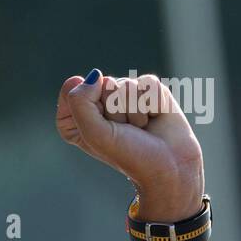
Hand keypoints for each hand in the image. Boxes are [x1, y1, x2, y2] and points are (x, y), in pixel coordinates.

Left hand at [56, 70, 204, 218]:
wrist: (169, 165)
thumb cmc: (129, 155)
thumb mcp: (95, 134)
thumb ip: (81, 102)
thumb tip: (96, 74)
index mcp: (78, 120)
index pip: (72, 92)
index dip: (88, 110)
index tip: (100, 131)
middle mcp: (100, 105)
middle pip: (103, 86)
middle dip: (116, 111)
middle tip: (126, 132)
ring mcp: (125, 96)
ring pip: (126, 84)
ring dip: (136, 111)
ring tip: (141, 128)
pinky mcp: (148, 90)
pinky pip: (148, 83)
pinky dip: (153, 103)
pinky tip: (155, 118)